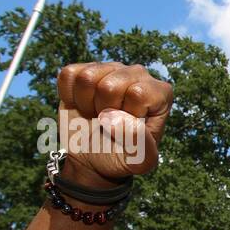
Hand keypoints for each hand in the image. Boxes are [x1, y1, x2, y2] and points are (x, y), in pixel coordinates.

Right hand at [55, 62, 171, 185]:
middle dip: (103, 111)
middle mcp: (139, 74)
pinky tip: (84, 106)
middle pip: (109, 86)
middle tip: (109, 123)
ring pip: (87, 78)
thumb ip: (140, 142)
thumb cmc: (123, 157)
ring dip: (86, 104)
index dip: (125, 117)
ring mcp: (111, 68)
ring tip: (97, 115)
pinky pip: (68, 76)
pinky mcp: (85, 68)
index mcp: (160, 94)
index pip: (137, 94)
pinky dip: (70, 97)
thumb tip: (114, 117)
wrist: (95, 159)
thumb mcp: (140, 161)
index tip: (127, 129)